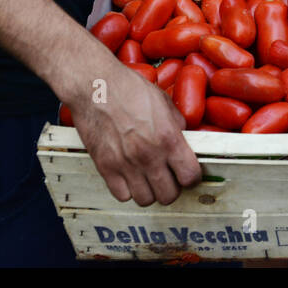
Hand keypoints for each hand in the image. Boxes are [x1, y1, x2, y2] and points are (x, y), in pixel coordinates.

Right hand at [65, 52, 200, 205]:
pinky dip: (128, 190)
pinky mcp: (105, 167)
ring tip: (148, 178)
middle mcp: (149, 155)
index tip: (187, 173)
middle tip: (168, 177)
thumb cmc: (129, 88)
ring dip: (150, 191)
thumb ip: (177, 124)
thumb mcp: (164, 101)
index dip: (192, 177)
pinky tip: (129, 176)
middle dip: (172, 188)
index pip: (190, 176)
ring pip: (146, 200)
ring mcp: (126, 164)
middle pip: (169, 195)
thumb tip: (184, 138)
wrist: (96, 86)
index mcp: (168, 138)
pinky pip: (122, 195)